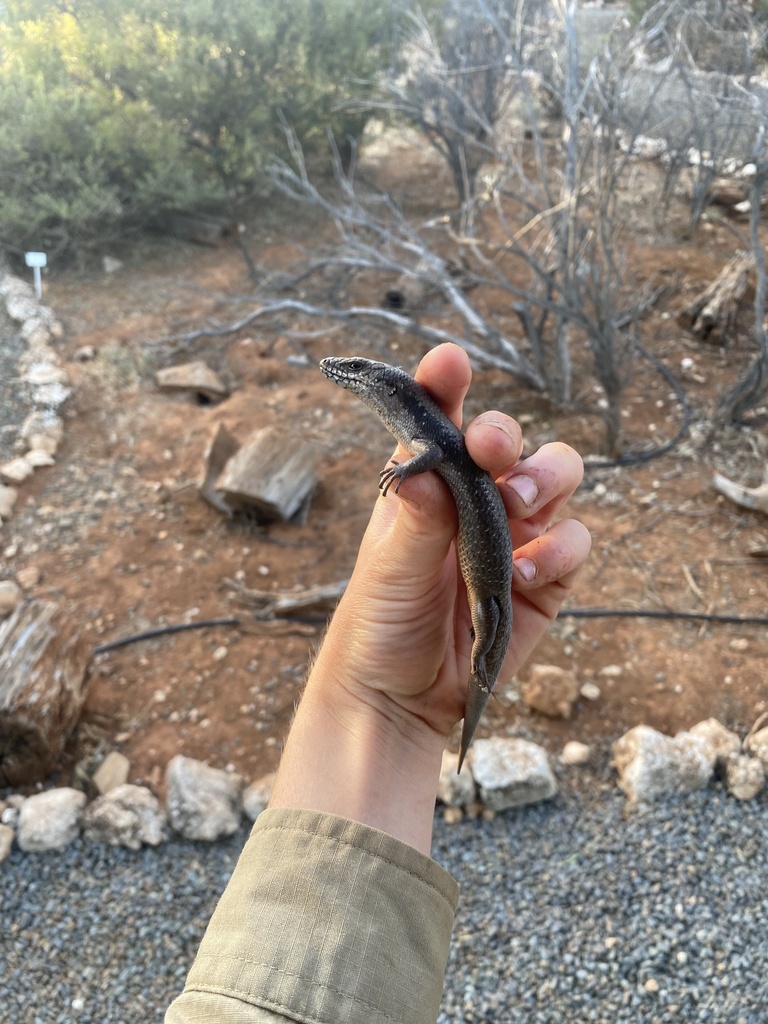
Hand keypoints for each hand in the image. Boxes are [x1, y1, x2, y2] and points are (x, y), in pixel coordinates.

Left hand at [270, 344, 590, 852]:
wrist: (400, 699)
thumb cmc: (379, 624)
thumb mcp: (385, 570)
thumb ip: (414, 520)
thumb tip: (426, 464)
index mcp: (429, 483)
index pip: (443, 420)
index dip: (447, 386)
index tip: (449, 363)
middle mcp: (477, 499)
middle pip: (512, 441)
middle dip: (506, 437)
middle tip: (491, 453)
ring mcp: (517, 536)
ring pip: (556, 479)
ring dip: (544, 481)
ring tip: (516, 507)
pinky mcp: (547, 580)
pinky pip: (575, 545)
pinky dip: (560, 551)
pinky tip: (525, 574)